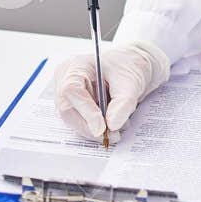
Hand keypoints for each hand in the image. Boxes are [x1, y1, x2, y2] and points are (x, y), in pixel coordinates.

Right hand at [53, 40, 171, 138]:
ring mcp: (69, 95)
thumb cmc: (129, 66)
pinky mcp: (76, 106)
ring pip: (74, 120)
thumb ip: (122, 104)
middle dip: (90, 127)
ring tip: (117, 128)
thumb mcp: (131, 82)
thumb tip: (112, 125)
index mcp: (76, 66)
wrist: (134, 67)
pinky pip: (81, 122)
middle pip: (67, 109)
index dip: (85, 111)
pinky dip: (97, 128)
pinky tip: (112, 123)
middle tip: (113, 135)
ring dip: (95, 129)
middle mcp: (66, 80)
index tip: (102, 128)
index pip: (72, 90)